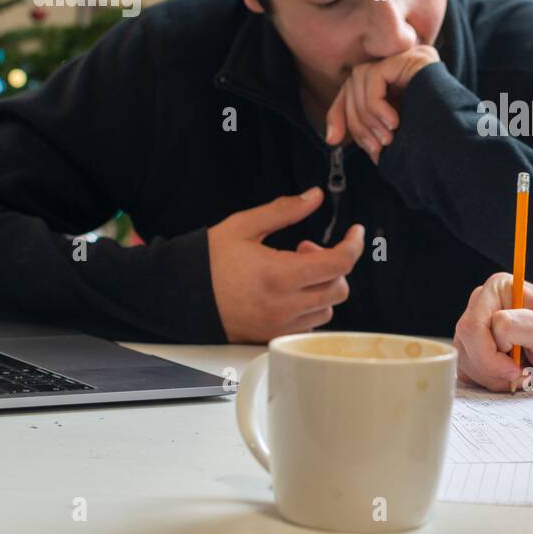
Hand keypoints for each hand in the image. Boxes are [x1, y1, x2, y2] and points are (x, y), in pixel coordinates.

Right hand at [207, 186, 364, 343]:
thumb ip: (284, 210)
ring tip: (293, 271)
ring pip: (327, 309)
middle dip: (333, 265)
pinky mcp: (272, 336)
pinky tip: (288, 291)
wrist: (177, 296)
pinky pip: (309, 325)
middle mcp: (284, 305)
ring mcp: (279, 325)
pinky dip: (309, 307)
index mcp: (280, 275)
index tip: (355, 233)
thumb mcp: (244, 226)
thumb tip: (314, 197)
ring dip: (321, 287)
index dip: (354, 245)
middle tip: (306, 250)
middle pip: (339, 288)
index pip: (339, 264)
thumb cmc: (207, 261)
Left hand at [324, 45, 439, 162]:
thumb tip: (331, 134)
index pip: (357, 87)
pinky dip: (375, 105)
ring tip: (388, 138)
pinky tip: (395, 124)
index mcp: (401, 82)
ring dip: (366, 116)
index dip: (340, 112)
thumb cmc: (432, 152)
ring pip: (360, 78)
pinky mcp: (414, 58)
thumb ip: (364, 129)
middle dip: (354, 119)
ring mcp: (412, 57)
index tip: (334, 140)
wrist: (462, 151)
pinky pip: (374, 77)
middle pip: (355, 82)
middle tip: (374, 147)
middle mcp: (406, 65)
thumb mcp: (388, 139)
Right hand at [453, 272, 532, 390]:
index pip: (472, 325)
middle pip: (465, 344)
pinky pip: (471, 371)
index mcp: (499, 289)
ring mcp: (483, 329)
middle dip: (490, 368)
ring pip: (466, 360)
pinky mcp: (484, 351)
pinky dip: (490, 382)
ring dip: (491, 378)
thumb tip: (494, 327)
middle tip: (522, 377)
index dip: (489, 354)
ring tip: (523, 376)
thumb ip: (522, 325)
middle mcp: (486, 306)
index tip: (516, 370)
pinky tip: (514, 379)